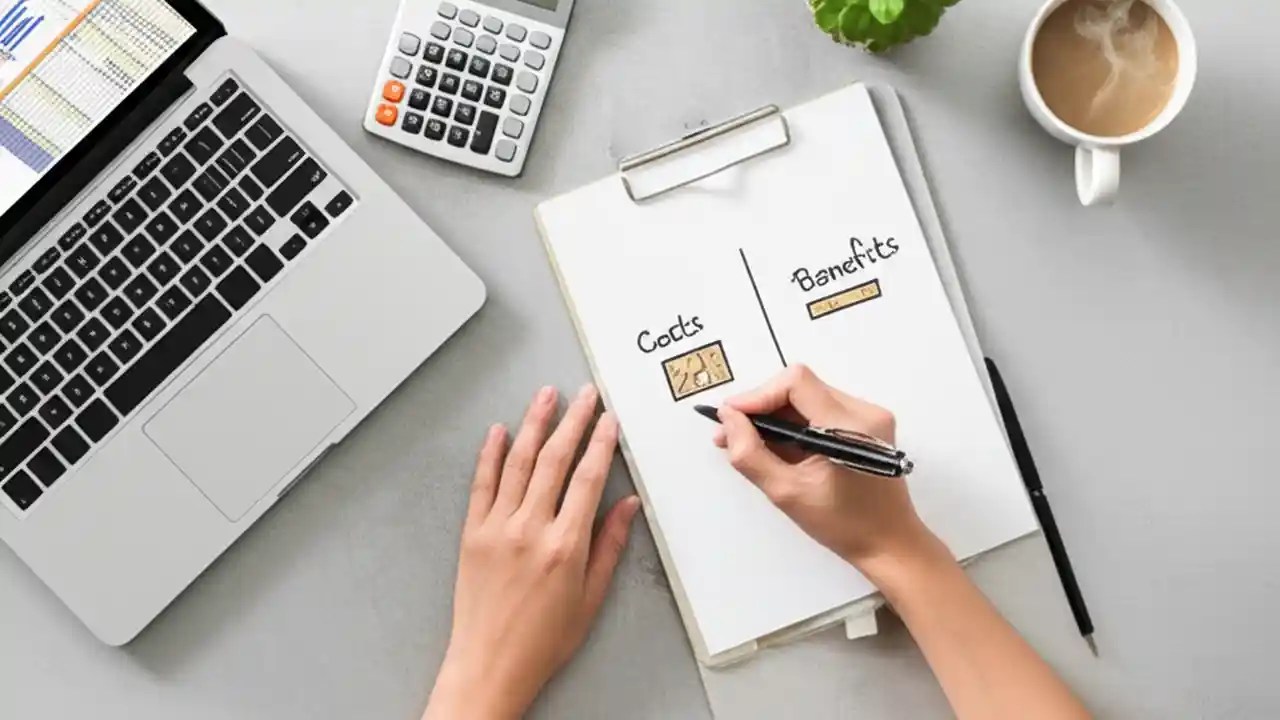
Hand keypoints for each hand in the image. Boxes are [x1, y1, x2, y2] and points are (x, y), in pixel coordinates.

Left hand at [424, 385, 641, 719]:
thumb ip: (609, 546)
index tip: (608, 420)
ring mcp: (497, 528)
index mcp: (566, 545)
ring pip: (518, 462)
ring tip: (547, 396)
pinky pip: (482, 484)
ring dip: (534, 424)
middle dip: (573, 420)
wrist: (490, 664)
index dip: (601, 443)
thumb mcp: (591, 597)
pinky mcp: (472, 533)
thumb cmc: (543, 640)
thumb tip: (628, 506)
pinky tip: (499, 431)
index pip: (588, 478)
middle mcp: (530, 529)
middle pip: (555, 460)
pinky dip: (490, 454)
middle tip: (585, 394)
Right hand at [713, 365, 948, 579]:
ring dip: (777, 417)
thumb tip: (728, 418)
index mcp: (849, 427)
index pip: (796, 383)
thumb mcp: (786, 493)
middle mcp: (864, 412)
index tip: (730, 417)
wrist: (890, 543)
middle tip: (731, 435)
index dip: (758, 395)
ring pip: (809, 397)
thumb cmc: (843, 525)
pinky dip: (796, 424)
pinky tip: (779, 448)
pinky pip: (822, 410)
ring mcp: (869, 416)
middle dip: (762, 407)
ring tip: (751, 444)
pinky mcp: (868, 424)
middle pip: (800, 387)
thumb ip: (751, 453)